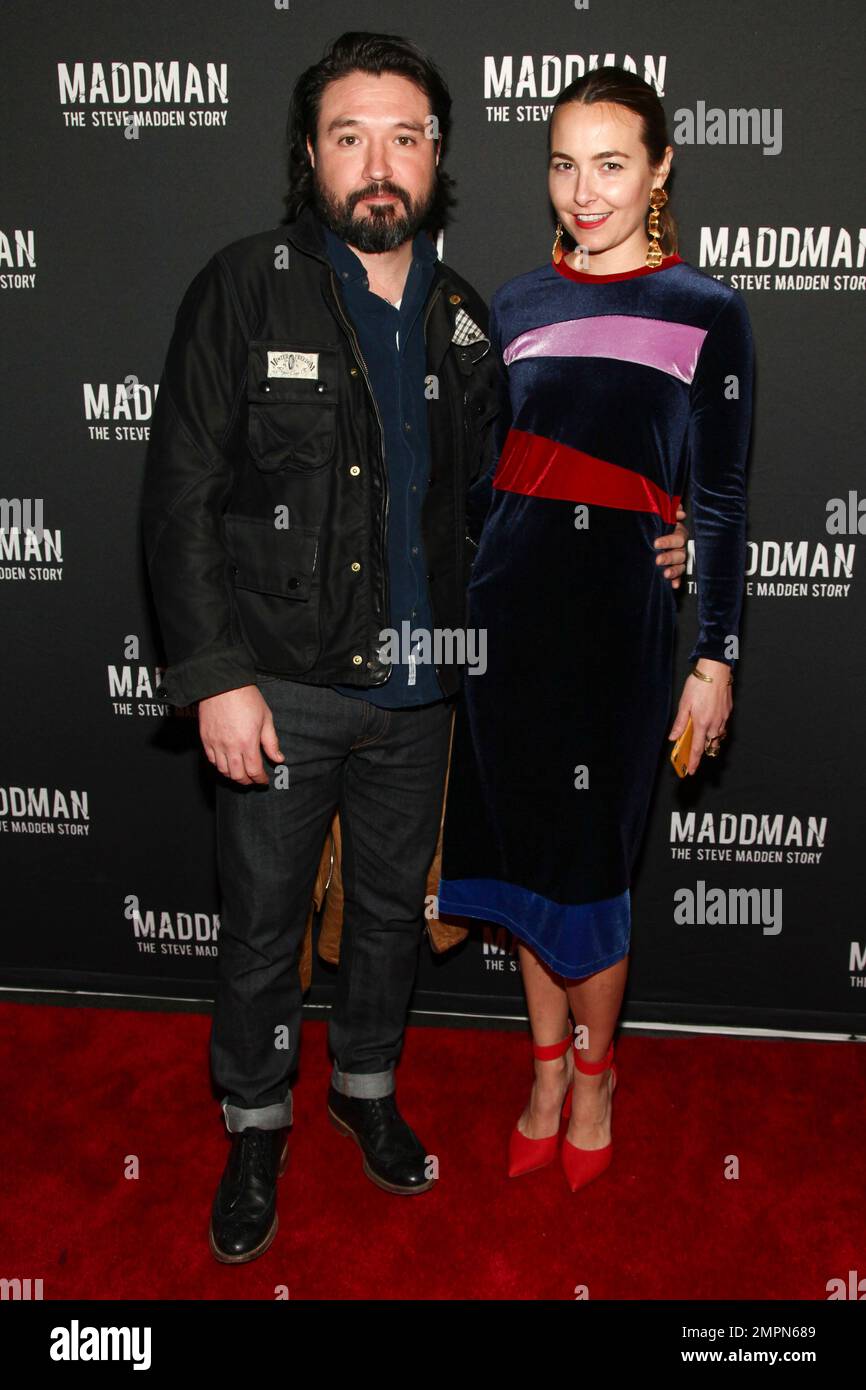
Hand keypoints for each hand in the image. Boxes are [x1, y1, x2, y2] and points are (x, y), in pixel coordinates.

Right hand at [198, 685, 283, 784]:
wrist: (222, 684)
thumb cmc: (247, 698)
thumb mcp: (266, 718)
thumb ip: (271, 742)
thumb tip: (279, 759)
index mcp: (247, 743)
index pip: (254, 771)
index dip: (260, 779)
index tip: (264, 780)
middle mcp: (230, 747)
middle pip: (238, 776)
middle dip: (247, 781)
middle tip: (253, 779)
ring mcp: (215, 744)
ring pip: (223, 770)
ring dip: (233, 775)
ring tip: (241, 773)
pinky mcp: (205, 739)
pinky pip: (211, 760)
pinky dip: (220, 766)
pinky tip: (227, 763)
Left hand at [654, 504, 688, 588]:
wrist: (653, 537)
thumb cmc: (660, 524)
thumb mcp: (664, 517)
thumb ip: (671, 512)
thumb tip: (680, 512)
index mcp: (679, 533)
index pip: (678, 537)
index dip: (668, 541)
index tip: (656, 544)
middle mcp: (682, 547)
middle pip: (680, 553)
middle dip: (669, 557)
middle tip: (658, 560)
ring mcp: (680, 559)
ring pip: (681, 565)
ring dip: (674, 570)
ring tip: (665, 574)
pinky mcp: (676, 568)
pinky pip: (679, 576)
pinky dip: (677, 580)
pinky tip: (674, 585)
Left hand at [668, 659, 731, 774]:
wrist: (716, 670)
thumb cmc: (698, 685)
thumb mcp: (684, 704)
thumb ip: (680, 723)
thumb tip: (673, 738)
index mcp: (702, 723)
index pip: (697, 748)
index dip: (693, 762)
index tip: (690, 772)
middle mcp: (714, 724)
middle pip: (709, 746)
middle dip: (702, 753)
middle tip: (694, 756)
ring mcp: (723, 718)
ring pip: (717, 738)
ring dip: (710, 743)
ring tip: (701, 742)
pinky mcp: (728, 712)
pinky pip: (722, 728)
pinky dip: (717, 732)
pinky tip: (711, 728)